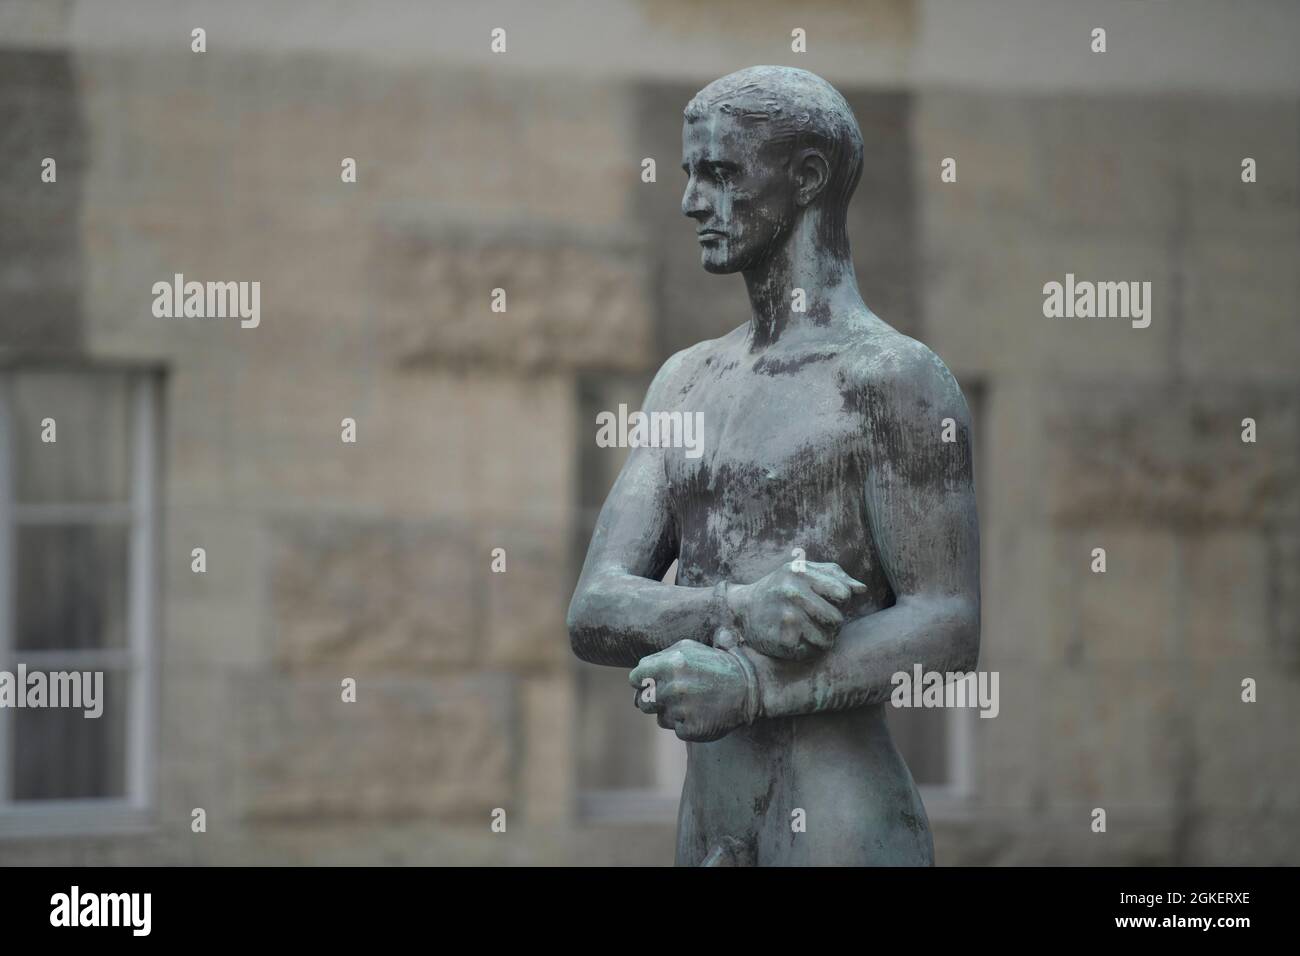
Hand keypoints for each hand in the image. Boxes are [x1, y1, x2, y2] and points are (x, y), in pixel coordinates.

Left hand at [629, 639, 752, 741]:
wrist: (749, 689)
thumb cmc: (716, 666)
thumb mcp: (689, 649)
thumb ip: (660, 657)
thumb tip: (639, 673)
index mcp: (671, 663)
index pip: (635, 678)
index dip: (641, 682)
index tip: (651, 684)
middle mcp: (674, 687)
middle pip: (642, 702)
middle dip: (653, 700)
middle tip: (672, 696)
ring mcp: (682, 710)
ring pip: (659, 718)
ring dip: (670, 713)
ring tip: (691, 703)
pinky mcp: (690, 729)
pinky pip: (676, 730)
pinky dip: (686, 724)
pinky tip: (701, 714)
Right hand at [728, 560, 865, 660]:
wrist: (742, 608)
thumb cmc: (780, 587)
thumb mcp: (802, 571)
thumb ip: (834, 575)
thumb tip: (861, 590)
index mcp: (800, 573)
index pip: (843, 594)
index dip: (840, 600)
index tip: (826, 600)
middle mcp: (793, 593)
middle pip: (837, 620)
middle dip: (831, 623)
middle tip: (817, 619)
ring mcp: (787, 618)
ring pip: (827, 640)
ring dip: (822, 638)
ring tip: (807, 630)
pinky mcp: (782, 640)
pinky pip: (812, 652)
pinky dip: (808, 649)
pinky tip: (795, 639)